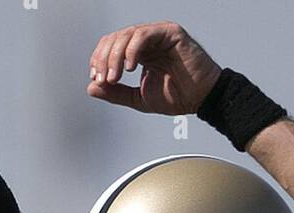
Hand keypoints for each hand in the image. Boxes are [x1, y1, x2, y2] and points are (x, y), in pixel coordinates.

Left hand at [86, 21, 221, 115]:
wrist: (201, 99)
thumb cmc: (177, 96)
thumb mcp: (139, 98)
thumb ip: (116, 93)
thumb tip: (92, 87)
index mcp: (138, 52)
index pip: (111, 47)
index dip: (99, 60)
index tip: (96, 78)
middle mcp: (146, 40)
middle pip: (114, 39)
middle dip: (104, 59)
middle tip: (103, 78)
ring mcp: (157, 34)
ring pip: (126, 35)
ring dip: (115, 56)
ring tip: (114, 77)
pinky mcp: (169, 32)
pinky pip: (144, 35)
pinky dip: (132, 50)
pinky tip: (130, 67)